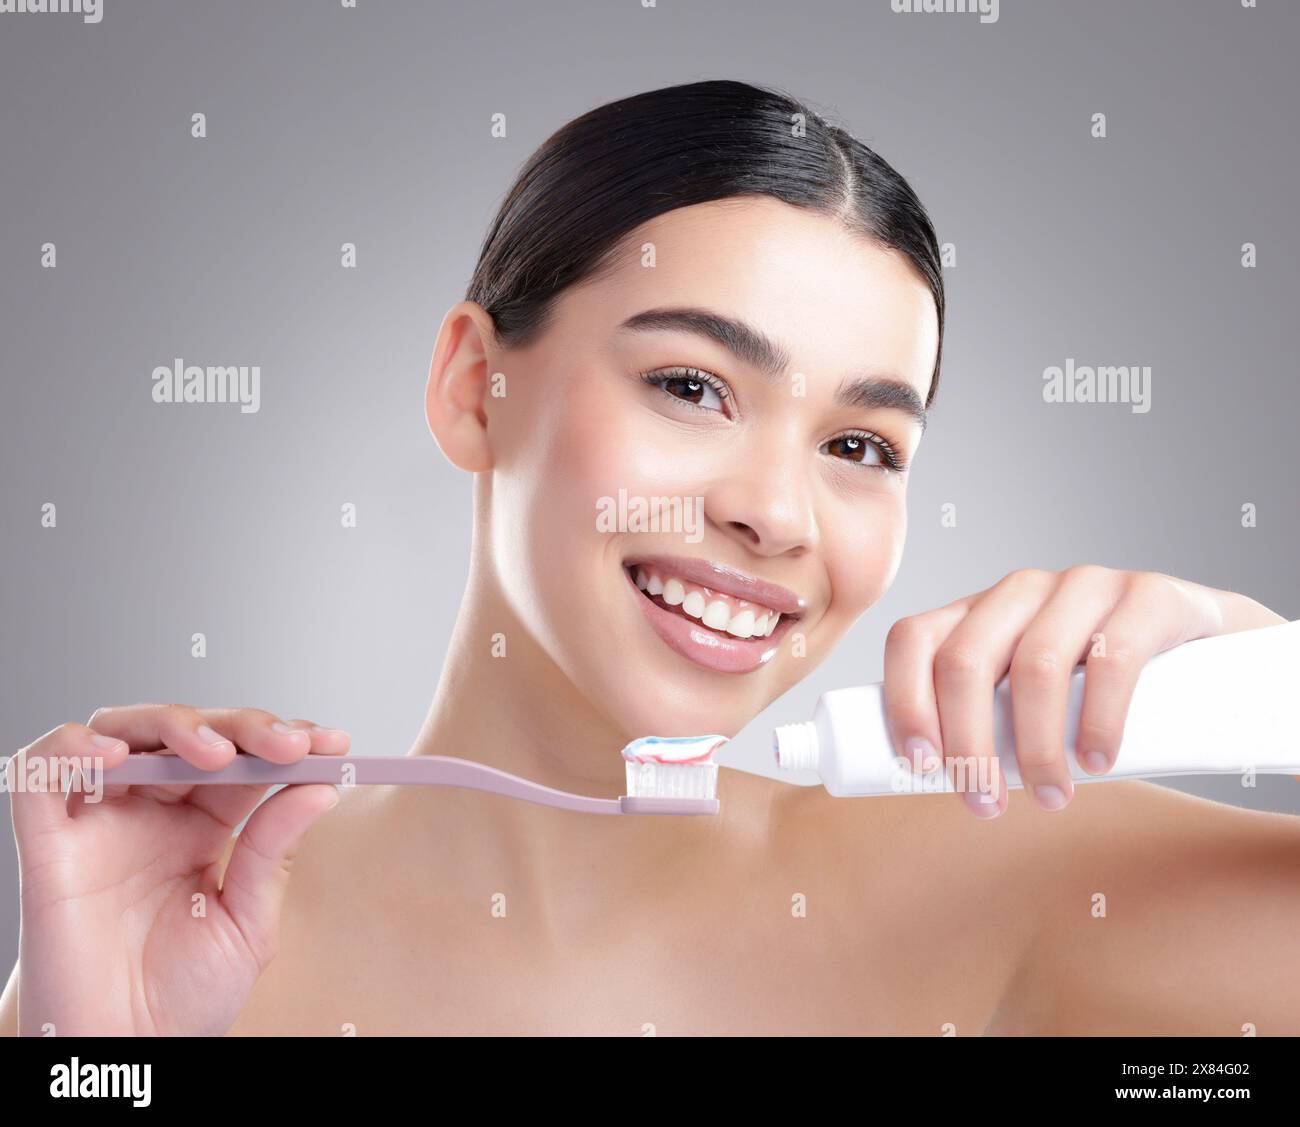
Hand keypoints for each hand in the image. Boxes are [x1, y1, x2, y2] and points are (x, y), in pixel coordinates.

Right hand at [6, 704, 349, 1034]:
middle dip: (243, 727)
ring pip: (122, 731)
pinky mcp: (48, 844)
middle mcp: (150, 812)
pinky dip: (71, 748)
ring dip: (172, 725)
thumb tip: (322, 787)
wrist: (123, 1054)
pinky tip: (116, 755)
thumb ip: (274, 853)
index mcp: (202, 825)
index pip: (243, 759)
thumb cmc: (182, 996)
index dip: (285, 742)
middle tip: (289, 745)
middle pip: (188, 733)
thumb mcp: (247, 922)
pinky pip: (42, 774)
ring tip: (217, 753)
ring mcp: (99, 822)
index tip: (335, 744)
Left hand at [881, 566, 1285, 817]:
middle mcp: (1022, 590)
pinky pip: (1113, 659)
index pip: (913, 640)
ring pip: (1035, 666)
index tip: (920, 767)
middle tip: (986, 803)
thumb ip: (988, 723)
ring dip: (1035, 747)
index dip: (905, 702)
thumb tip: (936, 784)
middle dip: (968, 742)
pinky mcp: (1147, 595)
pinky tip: (1096, 761)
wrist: (1216, 653)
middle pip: (965, 661)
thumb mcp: (1031, 699)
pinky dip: (1098, 721)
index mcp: (978, 612)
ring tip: (1050, 797)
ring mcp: (1083, 585)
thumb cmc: (1101, 690)